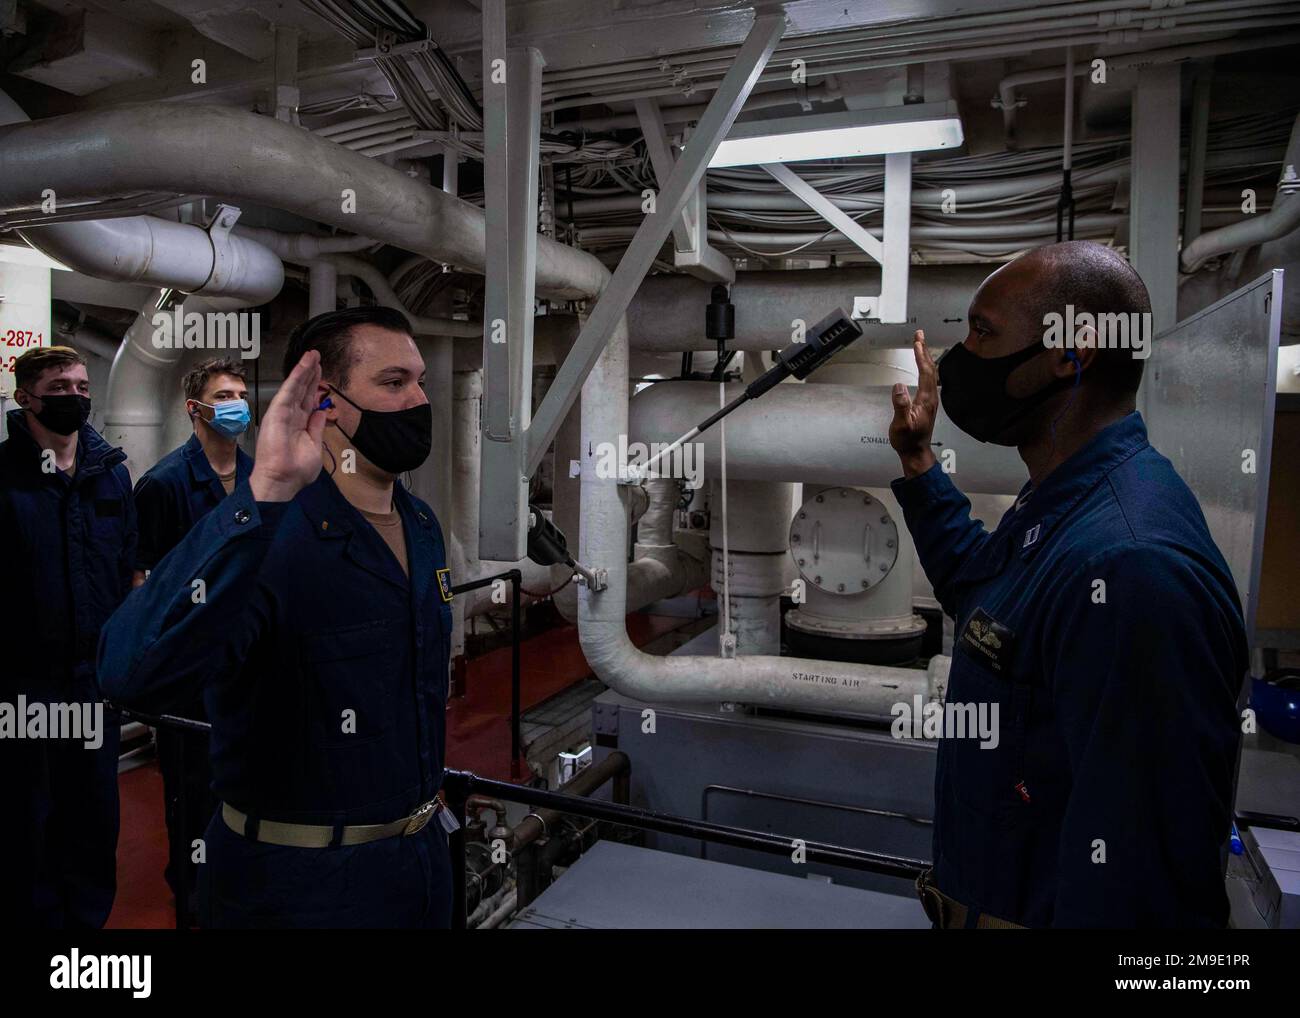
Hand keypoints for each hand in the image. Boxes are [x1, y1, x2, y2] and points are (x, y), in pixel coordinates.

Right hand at [249, 350, 326, 502]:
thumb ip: (316, 427)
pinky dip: (296, 377)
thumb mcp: (314, 446)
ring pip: (295, 386)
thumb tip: (320, 412)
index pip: (308, 399)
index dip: (314, 385)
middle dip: (310, 373)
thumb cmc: (296, 470)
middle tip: (317, 356)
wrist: (282, 481)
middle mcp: (290, 416)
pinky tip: (304, 365)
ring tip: (312, 354)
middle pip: (302, 389)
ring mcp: (283, 413)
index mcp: (300, 424)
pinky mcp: (277, 412)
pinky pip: (288, 391)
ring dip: (303, 369)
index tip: (321, 371)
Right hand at [889, 330, 938, 477]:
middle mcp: (931, 397)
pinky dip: (924, 368)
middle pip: (931, 368)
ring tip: (920, 346)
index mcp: (926, 399)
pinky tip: (922, 367)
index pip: (925, 371)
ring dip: (925, 358)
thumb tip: (899, 386)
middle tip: (919, 336)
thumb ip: (900, 405)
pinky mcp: (927, 403)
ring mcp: (930, 400)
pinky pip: (928, 379)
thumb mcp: (901, 424)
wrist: (915, 452)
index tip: (917, 341)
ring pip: (931, 373)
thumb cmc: (908, 440)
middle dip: (924, 350)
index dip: (921, 355)